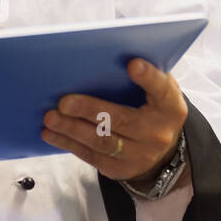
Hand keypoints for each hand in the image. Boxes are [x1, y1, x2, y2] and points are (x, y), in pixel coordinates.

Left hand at [40, 57, 187, 181]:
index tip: (132, 63)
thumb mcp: (156, 91)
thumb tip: (108, 51)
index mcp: (170, 106)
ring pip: (102, 142)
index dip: (148, 76)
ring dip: (72, 129)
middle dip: (90, 110)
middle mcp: (157, 132)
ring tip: (50, 117)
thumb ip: (141, 74)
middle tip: (64, 101)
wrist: (161, 152)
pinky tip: (51, 133)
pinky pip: (91, 156)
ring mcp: (140, 155)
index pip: (161, 88)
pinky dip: (68, 143)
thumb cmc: (151, 109)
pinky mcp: (120, 169)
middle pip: (122, 120)